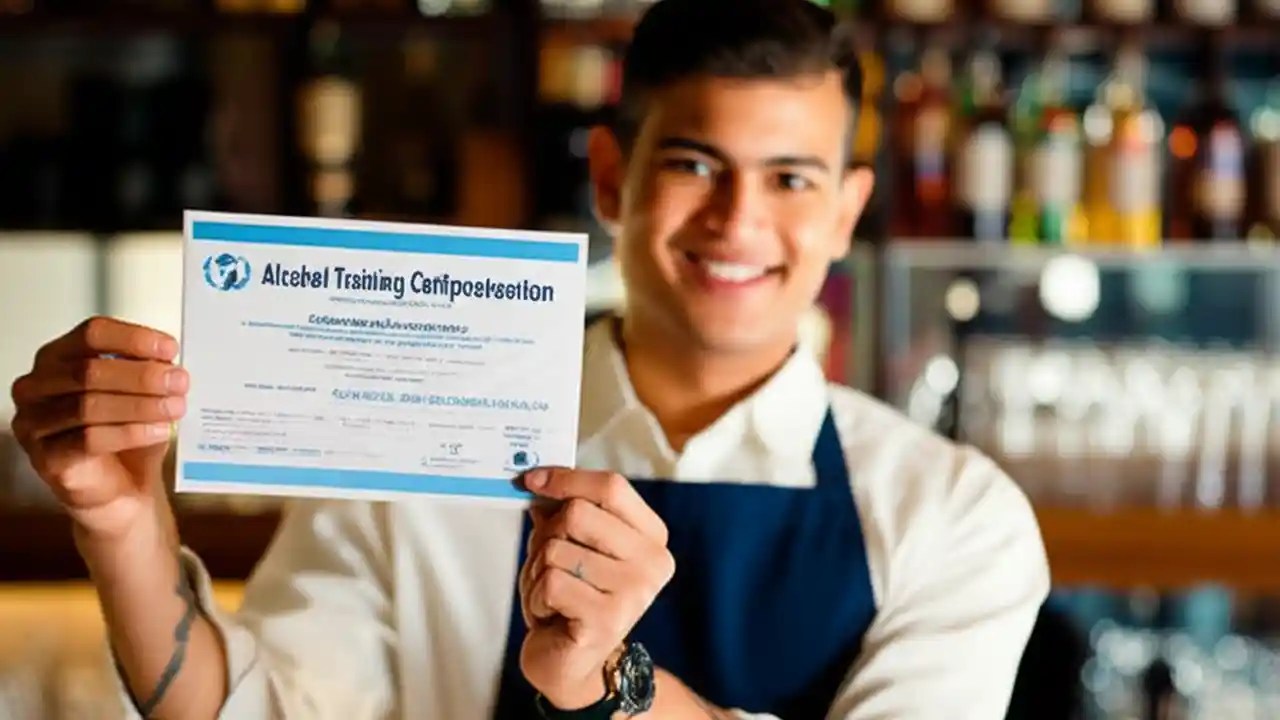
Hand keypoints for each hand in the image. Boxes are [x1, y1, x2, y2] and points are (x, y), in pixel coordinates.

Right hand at [9, 316, 186, 541]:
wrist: (121, 489)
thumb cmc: (125, 435)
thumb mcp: (142, 395)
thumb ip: (150, 372)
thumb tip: (169, 359)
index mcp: (58, 358)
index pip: (91, 334)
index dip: (133, 339)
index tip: (169, 348)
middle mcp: (37, 387)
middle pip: (89, 370)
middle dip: (142, 376)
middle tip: (179, 381)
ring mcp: (34, 423)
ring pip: (89, 405)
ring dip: (140, 405)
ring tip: (175, 407)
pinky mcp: (45, 458)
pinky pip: (88, 440)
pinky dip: (130, 432)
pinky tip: (159, 430)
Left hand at [517, 468, 674, 710]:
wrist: (575, 664)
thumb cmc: (571, 599)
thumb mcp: (569, 545)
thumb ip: (561, 512)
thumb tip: (537, 480)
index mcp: (651, 537)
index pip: (611, 487)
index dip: (567, 479)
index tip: (533, 480)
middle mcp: (652, 563)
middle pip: (579, 513)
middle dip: (547, 534)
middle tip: (549, 563)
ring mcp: (634, 592)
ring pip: (557, 549)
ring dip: (537, 572)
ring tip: (552, 596)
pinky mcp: (607, 619)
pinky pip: (550, 583)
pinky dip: (536, 597)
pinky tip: (551, 615)